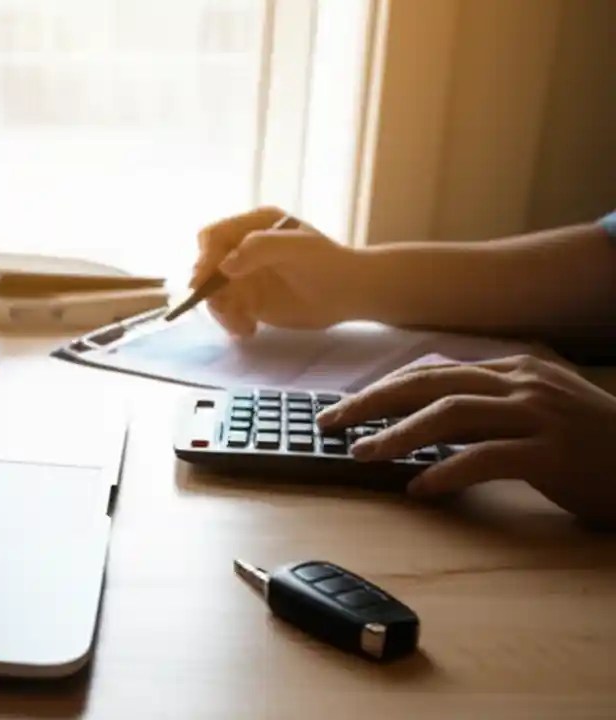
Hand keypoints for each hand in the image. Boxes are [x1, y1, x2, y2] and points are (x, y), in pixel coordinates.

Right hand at [193, 206, 360, 336]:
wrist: (350, 293)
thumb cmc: (327, 263)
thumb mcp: (296, 247)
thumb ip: (259, 248)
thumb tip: (223, 265)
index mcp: (253, 225)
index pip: (214, 236)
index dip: (205, 257)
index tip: (204, 280)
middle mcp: (242, 249)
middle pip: (207, 265)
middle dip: (209, 288)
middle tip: (222, 307)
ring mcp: (244, 276)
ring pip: (214, 292)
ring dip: (222, 311)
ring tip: (243, 325)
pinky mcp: (248, 300)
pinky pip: (227, 311)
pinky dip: (231, 322)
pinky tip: (250, 330)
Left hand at [317, 355, 615, 524]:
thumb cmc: (592, 445)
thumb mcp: (536, 411)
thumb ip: (485, 408)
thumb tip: (422, 420)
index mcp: (514, 370)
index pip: (432, 372)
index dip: (383, 389)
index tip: (345, 408)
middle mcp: (522, 383)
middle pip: (430, 385)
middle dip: (372, 403)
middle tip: (331, 423)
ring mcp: (540, 415)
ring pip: (451, 415)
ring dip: (398, 436)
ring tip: (363, 455)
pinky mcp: (555, 453)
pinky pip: (488, 458)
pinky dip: (447, 471)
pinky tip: (420, 487)